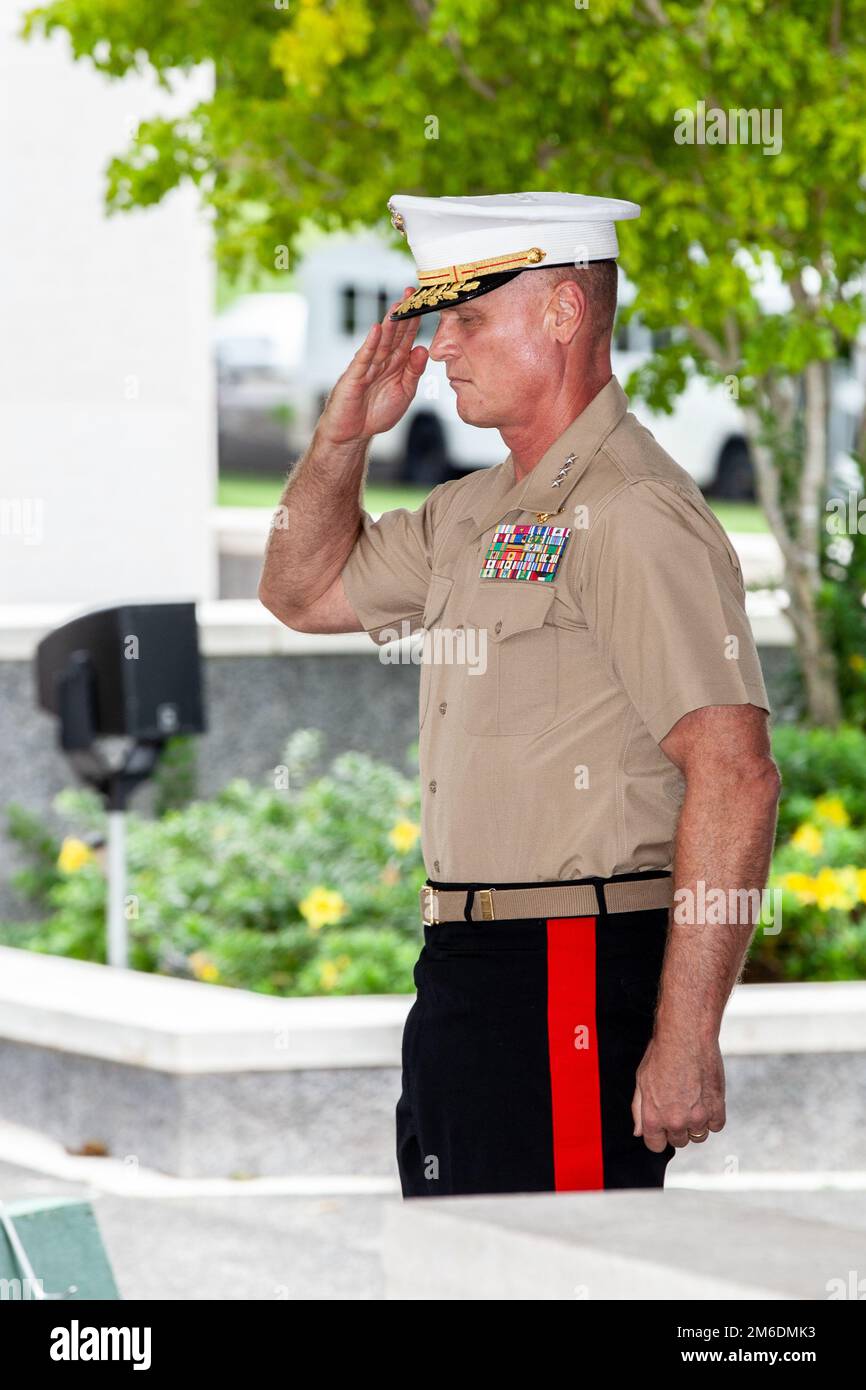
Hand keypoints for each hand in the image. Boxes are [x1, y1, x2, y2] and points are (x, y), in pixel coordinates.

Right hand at [318, 287, 428, 445]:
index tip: (425, 302)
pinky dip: (370, 344)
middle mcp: (381, 361)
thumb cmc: (376, 413)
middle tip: (411, 292)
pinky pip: (364, 359)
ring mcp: (366, 367)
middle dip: (403, 314)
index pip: (406, 339)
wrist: (353, 434)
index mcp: (395, 365)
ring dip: (389, 324)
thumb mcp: (404, 393)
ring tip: (398, 305)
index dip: (415, 322)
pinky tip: (377, 330)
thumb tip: (422, 349)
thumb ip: (414, 372)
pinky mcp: (354, 377)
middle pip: (394, 334)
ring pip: (381, 342)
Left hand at [631, 1032, 725, 1151]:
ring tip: (692, 1101)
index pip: (655, 1145)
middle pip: (678, 1141)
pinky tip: (705, 1099)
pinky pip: (716, 1126)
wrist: (686, 1036)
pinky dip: (713, 1116)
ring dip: (695, 1124)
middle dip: (677, 1128)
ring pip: (698, 1136)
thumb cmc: (662, 1055)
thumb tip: (638, 1132)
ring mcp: (697, 1117)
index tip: (662, 1125)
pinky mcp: (717, 1108)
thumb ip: (639, 1110)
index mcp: (653, 1117)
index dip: (658, 1135)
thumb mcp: (641, 1081)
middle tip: (678, 1105)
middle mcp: (675, 1122)